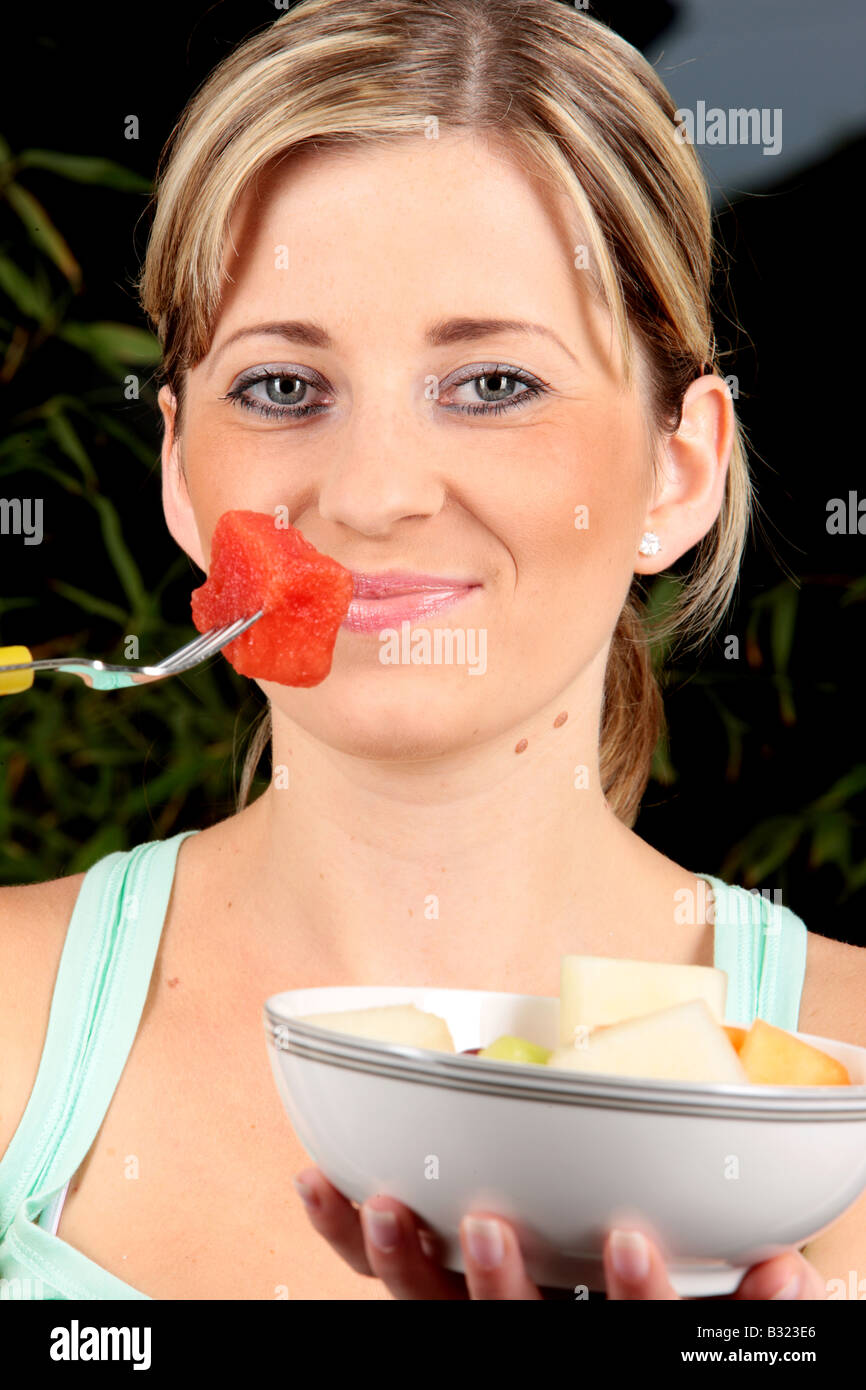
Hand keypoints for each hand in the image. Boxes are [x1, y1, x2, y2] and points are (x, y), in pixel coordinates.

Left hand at [293, 1167, 826, 1298]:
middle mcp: (525, 1334)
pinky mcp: (424, 1281)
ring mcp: (467, 1312)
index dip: (631, 1301)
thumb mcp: (699, 1305)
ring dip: (401, 1258)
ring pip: (425, 1306)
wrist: (583, 1314)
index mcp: (592, 1334)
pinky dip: (344, 1230)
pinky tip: (318, 1179)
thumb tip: (783, 1275)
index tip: (630, 1240)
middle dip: (495, 1286)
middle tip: (491, 1228)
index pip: (619, 1333)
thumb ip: (739, 1300)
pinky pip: (374, 1269)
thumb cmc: (637, 1295)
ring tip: (386, 1203)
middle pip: (500, 1329)